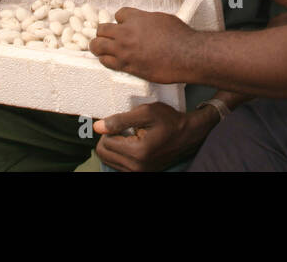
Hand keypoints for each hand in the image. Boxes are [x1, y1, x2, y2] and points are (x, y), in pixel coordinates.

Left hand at [91, 7, 195, 83]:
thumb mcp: (162, 18)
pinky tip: (110, 60)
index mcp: (136, 18)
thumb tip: (143, 23)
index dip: (120, 20)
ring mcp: (124, 50)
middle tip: (108, 36)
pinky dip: (106, 60)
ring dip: (99, 46)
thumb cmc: (180, 36)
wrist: (186, 55)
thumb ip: (147, 19)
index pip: (117, 15)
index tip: (123, 25)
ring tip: (102, 48)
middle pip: (101, 29)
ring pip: (97, 46)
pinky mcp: (126, 66)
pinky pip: (106, 62)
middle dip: (104, 32)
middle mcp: (126, 33)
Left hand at [93, 102, 214, 171]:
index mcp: (137, 152)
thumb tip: (98, 127)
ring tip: (130, 136)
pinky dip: (121, 154)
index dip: (109, 129)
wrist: (188, 135)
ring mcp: (139, 172)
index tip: (122, 123)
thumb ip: (120, 119)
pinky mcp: (141, 173)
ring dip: (115, 147)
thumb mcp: (146, 112)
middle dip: (109, 139)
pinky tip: (133, 144)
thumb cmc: (170, 121)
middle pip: (103, 154)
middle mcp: (136, 167)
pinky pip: (118, 165)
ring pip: (109, 160)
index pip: (104, 143)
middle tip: (124, 129)